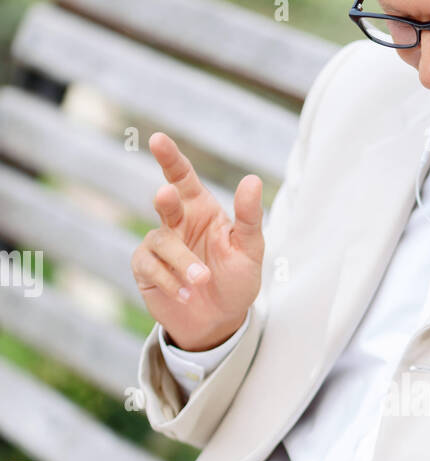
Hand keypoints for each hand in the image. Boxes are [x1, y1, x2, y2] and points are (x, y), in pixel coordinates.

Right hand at [132, 132, 264, 350]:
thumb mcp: (249, 250)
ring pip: (162, 242)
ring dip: (183, 262)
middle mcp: (176, 222)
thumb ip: (249, 217)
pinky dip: (170, 281)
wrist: (220, 321)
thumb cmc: (236, 280)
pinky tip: (186, 294)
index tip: (158, 140)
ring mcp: (159, 245)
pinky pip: (151, 268)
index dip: (169, 157)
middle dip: (164, 198)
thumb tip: (252, 180)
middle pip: (164, 200)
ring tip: (202, 281)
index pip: (182, 177)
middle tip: (166, 196)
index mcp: (200, 209)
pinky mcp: (146, 270)